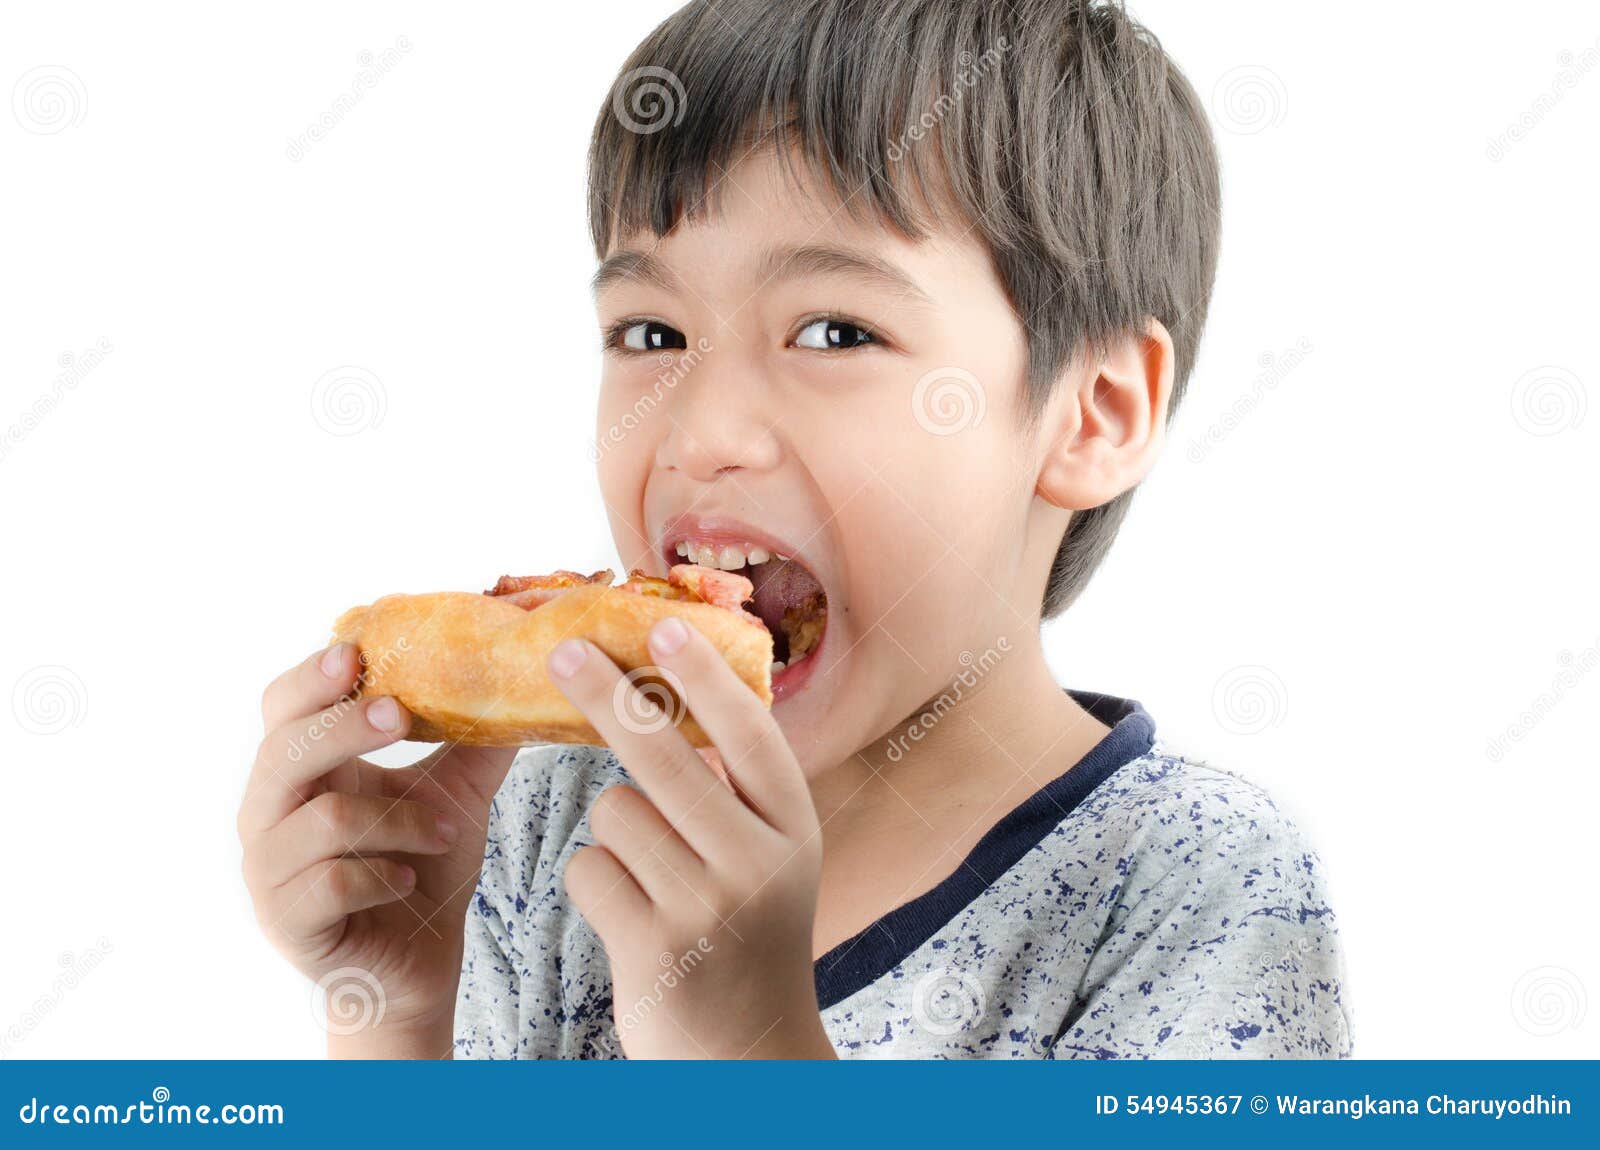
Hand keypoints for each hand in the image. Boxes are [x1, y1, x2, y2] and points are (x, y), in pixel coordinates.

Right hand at [238, 642, 514, 1056]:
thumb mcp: (456, 792)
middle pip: (285, 751)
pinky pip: (330, 883)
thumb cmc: (424, 867)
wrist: (417, 963)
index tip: (355, 652)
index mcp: (302, 770)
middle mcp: (270, 813)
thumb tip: (523, 672)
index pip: (282, 707)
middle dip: (346, 726)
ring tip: (443, 830)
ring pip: (322, 820)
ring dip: (397, 820)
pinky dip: (382, 874)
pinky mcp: (288, 921)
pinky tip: (411, 879)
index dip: (310, 677)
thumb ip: (476, 738)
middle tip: (401, 714)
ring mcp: (270, 871)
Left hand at [549, 617, 833, 1058]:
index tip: (662, 629)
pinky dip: (594, 881)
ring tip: (647, 874)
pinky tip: (629, 912)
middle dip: (606, 695)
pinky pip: (588, 869)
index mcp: (794, 829)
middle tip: (562, 652)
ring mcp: (707, 908)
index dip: (705, 677)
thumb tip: (670, 689)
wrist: (746, 1053)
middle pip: (665, 756)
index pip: (749, 735)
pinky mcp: (654, 949)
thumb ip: (736, 790)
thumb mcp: (770, 858)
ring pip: (614, 812)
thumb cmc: (746, 935)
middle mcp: (759, 863)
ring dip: (613, 830)